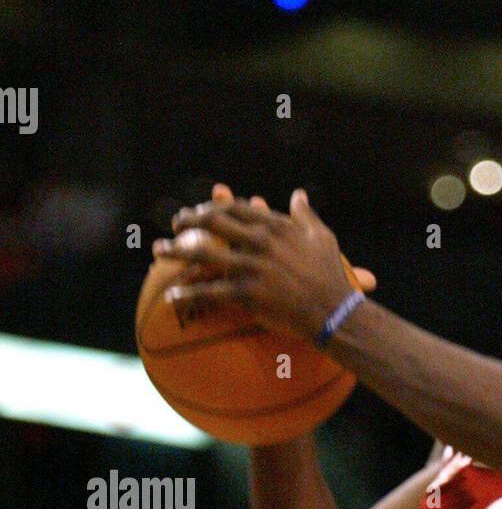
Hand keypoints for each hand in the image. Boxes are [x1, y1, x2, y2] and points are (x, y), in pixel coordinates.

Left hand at [150, 183, 376, 340]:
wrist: (336, 313)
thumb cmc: (332, 277)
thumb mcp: (322, 237)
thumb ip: (305, 214)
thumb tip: (298, 195)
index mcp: (275, 226)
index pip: (236, 208)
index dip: (214, 206)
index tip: (201, 210)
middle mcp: (260, 242)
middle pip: (213, 223)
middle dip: (189, 221)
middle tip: (175, 224)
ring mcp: (252, 268)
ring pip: (204, 254)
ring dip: (176, 251)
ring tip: (158, 250)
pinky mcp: (248, 294)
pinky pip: (210, 291)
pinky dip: (189, 293)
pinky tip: (172, 295)